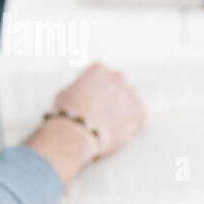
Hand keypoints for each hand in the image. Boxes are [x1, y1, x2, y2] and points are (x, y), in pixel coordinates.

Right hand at [23, 63, 144, 183]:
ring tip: (108, 126)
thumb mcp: (64, 94)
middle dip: (111, 98)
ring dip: (122, 111)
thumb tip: (78, 94)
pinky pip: (138, 116)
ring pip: (129, 101)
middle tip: (101, 115)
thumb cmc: (67, 115)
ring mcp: (130, 93)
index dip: (95, 91)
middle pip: (117, 86)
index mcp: (98, 70)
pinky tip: (117, 132)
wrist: (77, 133)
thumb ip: (78, 89)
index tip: (92, 102)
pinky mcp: (139, 111)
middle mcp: (117, 77)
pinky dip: (131, 124)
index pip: (101, 76)